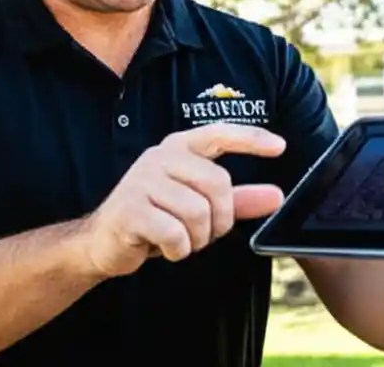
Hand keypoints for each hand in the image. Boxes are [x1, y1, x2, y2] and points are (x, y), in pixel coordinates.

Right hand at [74, 122, 286, 277]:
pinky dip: (178, 250)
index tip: (280, 147)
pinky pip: (175, 234)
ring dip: (197, 239)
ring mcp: (141, 181)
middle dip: (219, 219)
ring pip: (198, 213)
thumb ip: (237, 200)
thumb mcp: (198, 205)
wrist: (103, 241)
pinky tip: (164, 248)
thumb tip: (277, 196)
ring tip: (179, 239)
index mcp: (176, 149)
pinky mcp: (130, 209)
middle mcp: (159, 157)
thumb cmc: (155, 219)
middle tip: (202, 232)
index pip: (218, 133)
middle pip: (218, 184)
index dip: (250, 138)